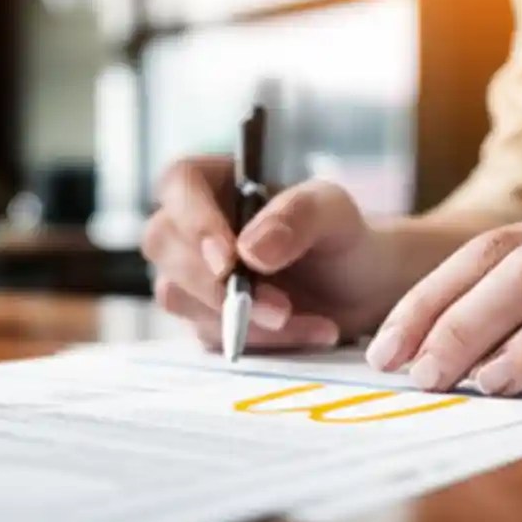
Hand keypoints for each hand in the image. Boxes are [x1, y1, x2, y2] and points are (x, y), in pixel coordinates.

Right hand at [142, 156, 405, 349]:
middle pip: (163, 244)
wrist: (358, 289)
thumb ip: (298, 217)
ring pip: (180, 297)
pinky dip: (260, 341)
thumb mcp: (334, 213)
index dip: (194, 221)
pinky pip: (208, 334)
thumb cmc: (341, 236)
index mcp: (214, 180)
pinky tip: (308, 331)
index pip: (179, 184)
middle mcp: (190, 224)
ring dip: (242, 319)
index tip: (228, 261)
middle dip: (216, 284)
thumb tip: (249, 249)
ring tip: (312, 321)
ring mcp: (190, 273)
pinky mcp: (202, 317)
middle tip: (281, 308)